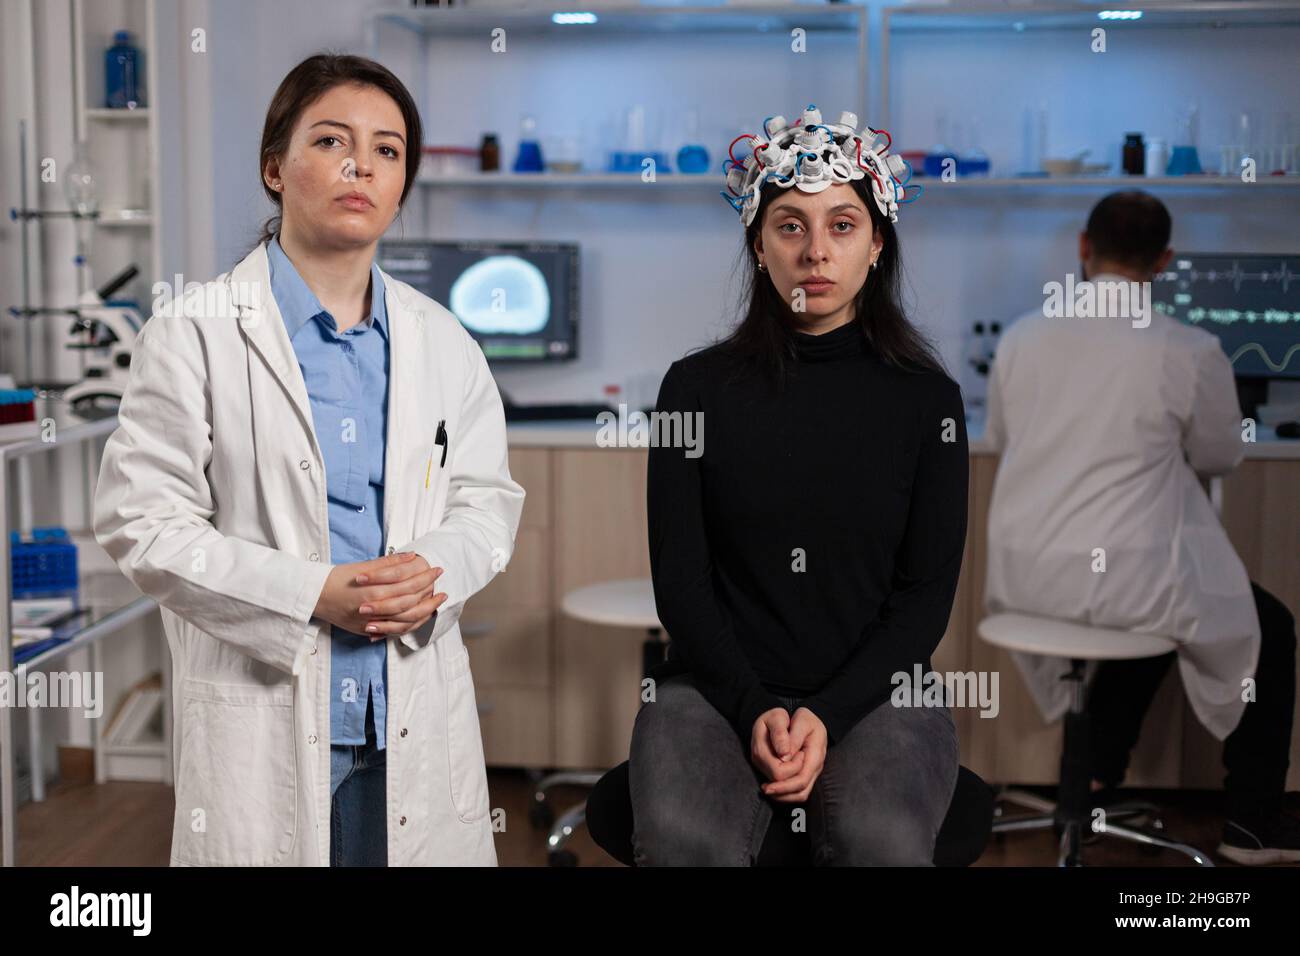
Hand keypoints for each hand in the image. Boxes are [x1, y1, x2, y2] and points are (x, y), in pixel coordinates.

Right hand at [313, 552, 446, 639]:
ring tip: (436, 603)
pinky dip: (409, 625)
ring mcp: (370, 623)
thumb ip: (388, 563)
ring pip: (405, 622)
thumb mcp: (363, 567)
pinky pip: (394, 631)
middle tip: (442, 587)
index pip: (407, 585)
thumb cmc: (337, 578)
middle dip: (429, 595)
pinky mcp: (367, 630)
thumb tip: (411, 556)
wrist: (315, 596)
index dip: (425, 578)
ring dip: (423, 612)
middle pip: (410, 605)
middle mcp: (373, 610)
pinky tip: (419, 617)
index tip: (436, 570)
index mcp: (373, 591)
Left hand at [756, 707, 826, 803]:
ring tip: (766, 789)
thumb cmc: (804, 718)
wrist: (808, 720)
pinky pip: (796, 791)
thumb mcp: (800, 719)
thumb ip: (792, 736)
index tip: (768, 784)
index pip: (801, 779)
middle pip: (799, 791)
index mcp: (816, 754)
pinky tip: (771, 787)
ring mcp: (810, 772)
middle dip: (781, 791)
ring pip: (799, 795)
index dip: (783, 784)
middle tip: (764, 788)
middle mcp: (814, 767)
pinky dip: (784, 793)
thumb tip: (784, 755)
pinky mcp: (804, 774)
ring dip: (782, 795)